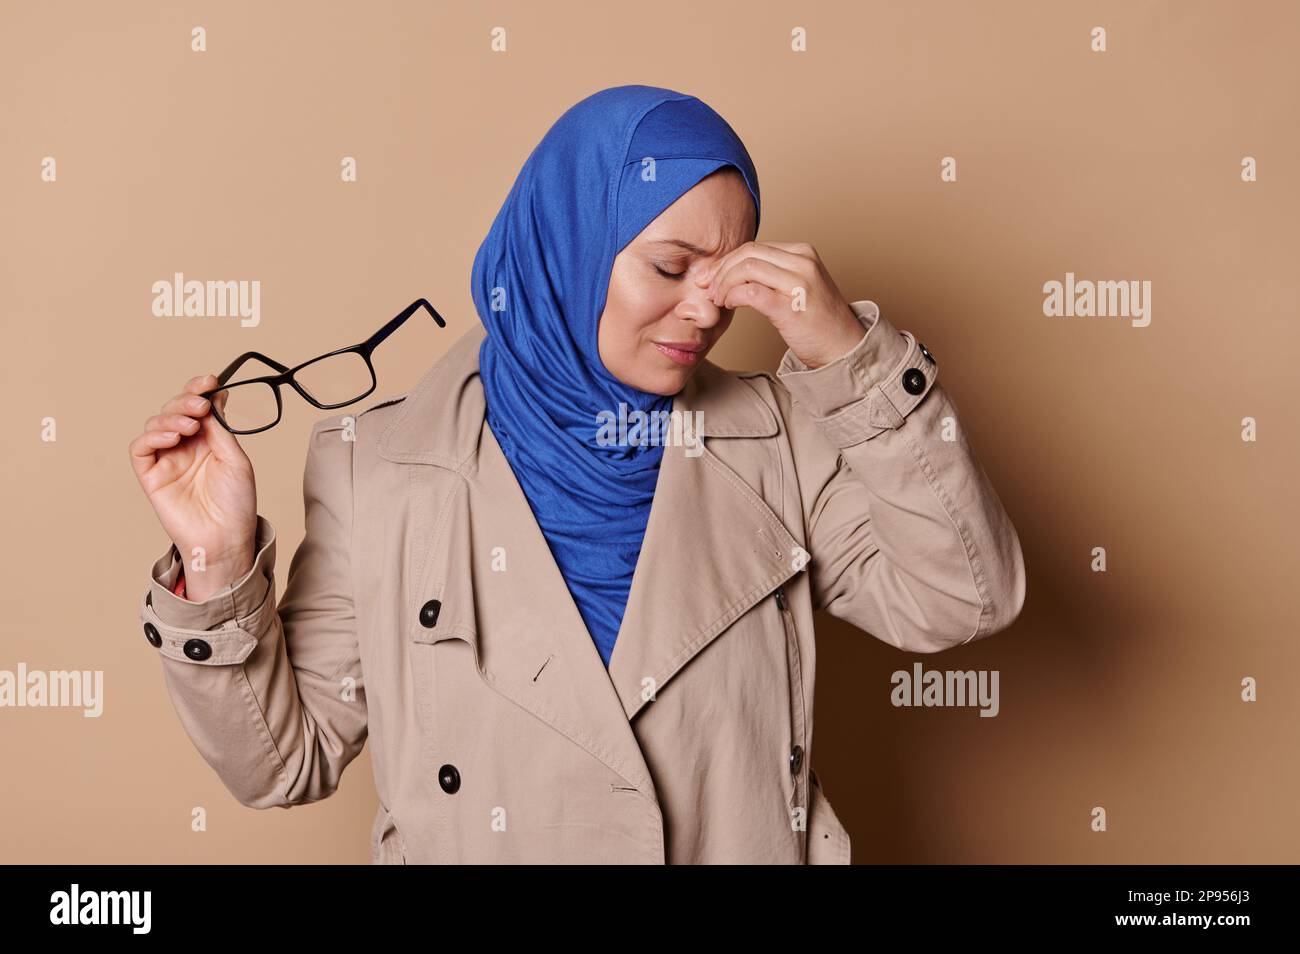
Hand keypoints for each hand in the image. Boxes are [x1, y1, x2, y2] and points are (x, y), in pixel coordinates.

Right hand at [128, 375, 257, 601]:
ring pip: (156, 425)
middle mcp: (185, 446)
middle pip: (174, 410)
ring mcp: (167, 460)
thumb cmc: (236, 503)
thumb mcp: (236, 459)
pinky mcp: (151, 476)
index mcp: (208, 439)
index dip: (199, 390)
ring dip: (171, 418)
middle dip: (186, 401)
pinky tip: (171, 438)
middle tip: (200, 406)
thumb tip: (216, 397)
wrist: (226, 538)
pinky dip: (152, 437)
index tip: (209, 381)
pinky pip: (141, 449)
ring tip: (190, 426)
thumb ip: (220, 429)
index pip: (197, 406)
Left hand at [696, 241, 865, 368]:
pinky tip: (728, 305)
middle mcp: (803, 263)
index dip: (727, 260)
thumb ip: (773, 274)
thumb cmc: (818, 322)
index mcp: (803, 253)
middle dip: (721, 269)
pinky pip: (751, 292)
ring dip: (724, 283)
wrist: (844, 348)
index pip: (754, 246)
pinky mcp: (792, 307)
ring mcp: (800, 283)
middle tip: (707, 287)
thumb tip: (734, 271)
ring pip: (747, 268)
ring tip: (717, 299)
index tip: (711, 275)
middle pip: (748, 253)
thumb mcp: (798, 286)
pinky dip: (732, 295)